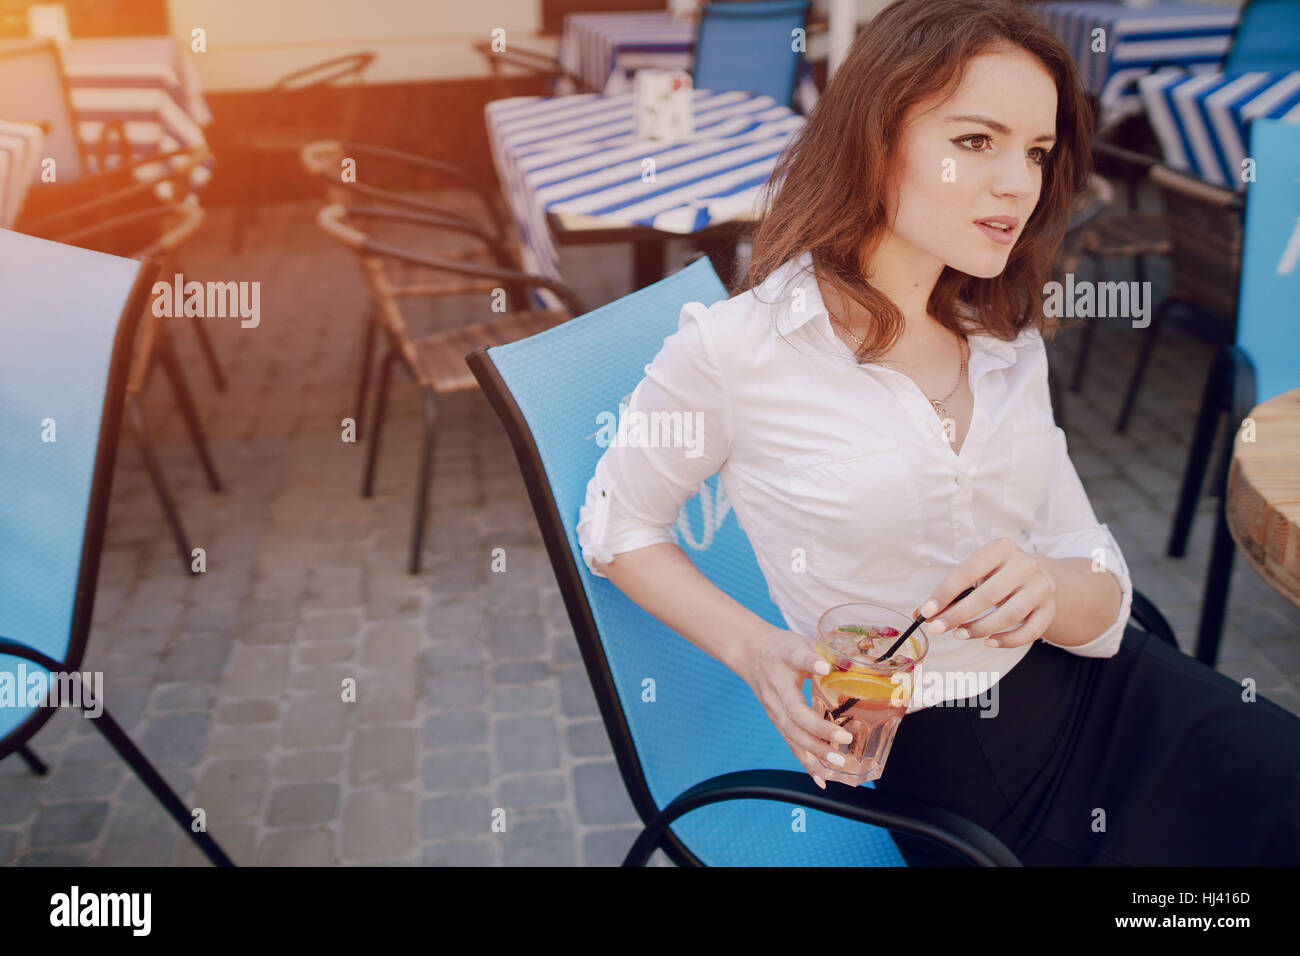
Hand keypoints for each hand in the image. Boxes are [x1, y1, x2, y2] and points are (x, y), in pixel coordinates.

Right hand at [735, 624, 858, 788]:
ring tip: (837, 762)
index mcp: (784, 661)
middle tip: (844, 738)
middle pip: (794, 713)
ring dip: (814, 751)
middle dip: (819, 729)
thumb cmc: (780, 648)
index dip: (811, 663)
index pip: (797, 660)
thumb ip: (824, 653)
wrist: (750, 653)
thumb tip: (852, 665)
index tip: (823, 666)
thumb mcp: (800, 642)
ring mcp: (774, 708)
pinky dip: (806, 763)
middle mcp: (776, 689)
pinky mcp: (777, 721)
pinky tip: (821, 779)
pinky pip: (792, 744)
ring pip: (792, 734)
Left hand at [912, 537, 1057, 648]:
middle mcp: (1025, 565)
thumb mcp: (975, 573)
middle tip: (937, 629)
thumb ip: (951, 592)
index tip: (926, 611)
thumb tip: (921, 613)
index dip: (945, 593)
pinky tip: (988, 642)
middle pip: (988, 595)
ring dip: (980, 628)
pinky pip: (1030, 631)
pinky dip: (1008, 640)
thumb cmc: (996, 574)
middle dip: (958, 615)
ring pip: (1010, 615)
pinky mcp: (1049, 608)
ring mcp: (1041, 587)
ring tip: (960, 634)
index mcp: (1002, 548)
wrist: (1037, 576)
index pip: (968, 571)